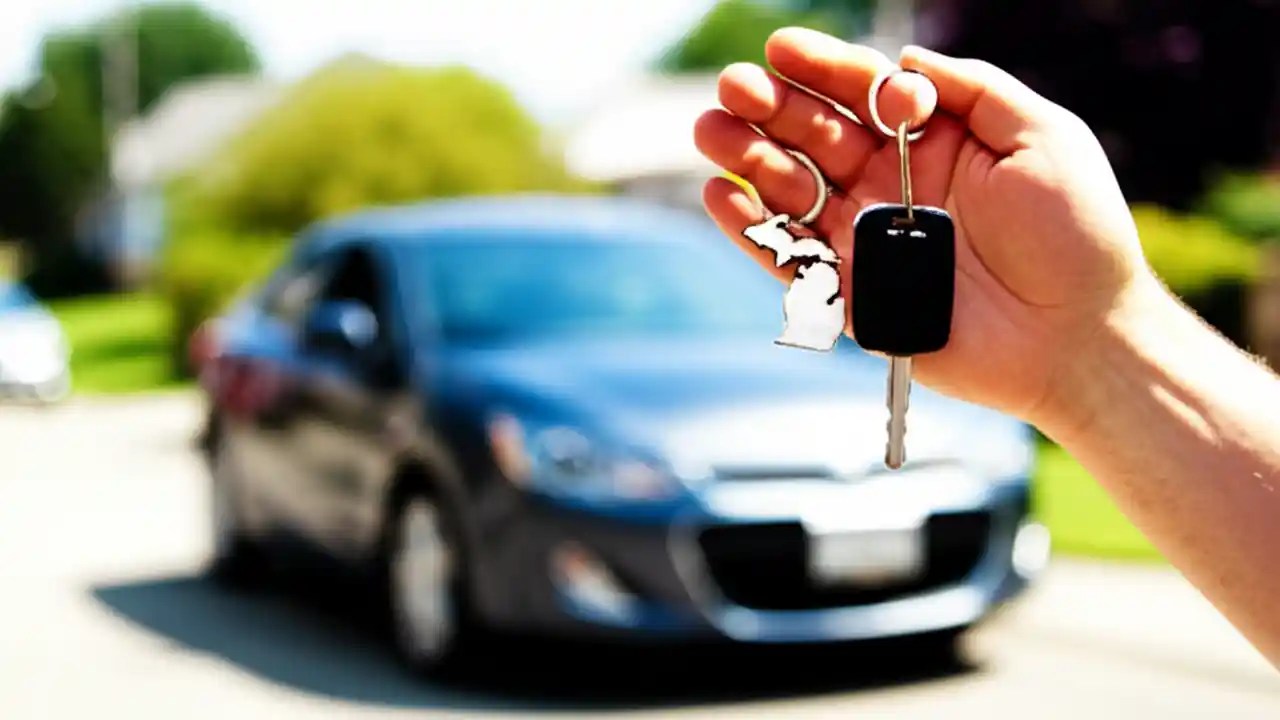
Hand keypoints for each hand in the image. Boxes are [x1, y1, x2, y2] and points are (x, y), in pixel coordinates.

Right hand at [693, 28, 1152, 427]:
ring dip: (748, 159)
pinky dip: (752, 230)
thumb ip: (973, 89)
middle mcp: (892, 186)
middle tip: (732, 88)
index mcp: (934, 142)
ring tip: (710, 132)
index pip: (864, 94)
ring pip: (792, 191)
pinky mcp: (852, 295)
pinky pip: (790, 259)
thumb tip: (904, 59)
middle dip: (770, 108)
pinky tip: (720, 196)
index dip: (821, 68)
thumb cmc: (1076, 235)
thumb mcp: (1043, 136)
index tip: (779, 49)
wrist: (1077, 336)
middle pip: (815, 136)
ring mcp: (868, 240)